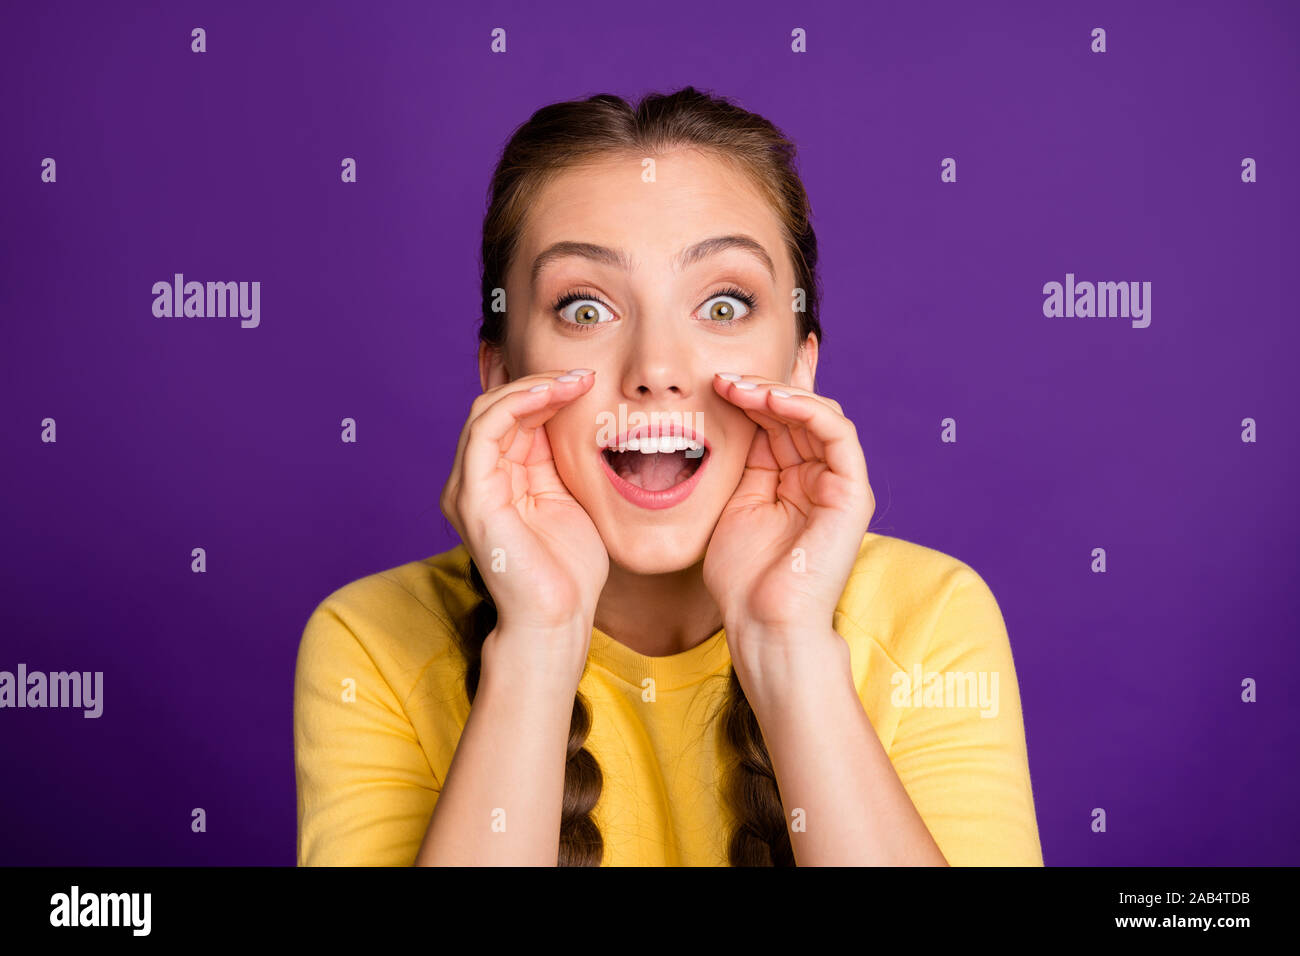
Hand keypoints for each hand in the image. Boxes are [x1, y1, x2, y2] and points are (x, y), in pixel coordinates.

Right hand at [440, 370, 609, 660]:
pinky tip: (552, 397)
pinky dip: (517, 405)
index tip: (587, 380)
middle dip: (541, 382)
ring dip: (532, 388)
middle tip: (584, 374)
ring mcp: (467, 488)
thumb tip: (568, 414)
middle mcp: (474, 480)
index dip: (545, 391)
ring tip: (573, 381)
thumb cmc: (568, 571)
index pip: (510, 417)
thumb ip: (556, 460)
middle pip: (496, 407)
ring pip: (487, 411)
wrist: (559, 620)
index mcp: (496, 480)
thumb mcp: (567, 498)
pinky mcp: (472, 497)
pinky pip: (485, 432)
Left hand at [702, 373, 874, 650]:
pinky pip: (838, 434)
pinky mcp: (852, 492)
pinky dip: (806, 409)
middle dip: (760, 386)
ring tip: (739, 385)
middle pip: (799, 411)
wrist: (762, 623)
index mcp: (792, 479)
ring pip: (820, 414)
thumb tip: (735, 410)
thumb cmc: (743, 577)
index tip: (717, 377)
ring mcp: (839, 483)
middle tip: (722, 376)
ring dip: (779, 392)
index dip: (755, 392)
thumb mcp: (735, 502)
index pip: (781, 420)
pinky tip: (771, 400)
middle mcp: (819, 476)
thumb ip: (745, 459)